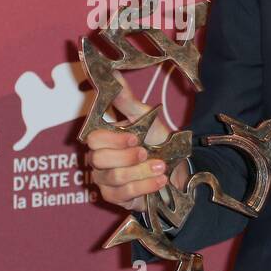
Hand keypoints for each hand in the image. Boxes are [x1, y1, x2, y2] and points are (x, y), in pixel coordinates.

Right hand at [84, 72, 189, 210]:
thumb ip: (125, 99)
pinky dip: (145, 186)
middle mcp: (99, 160)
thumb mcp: (144, 118)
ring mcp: (104, 181)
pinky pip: (124, 194)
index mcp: (103, 139)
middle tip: (148, 152)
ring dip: (141, 171)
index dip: (113, 139)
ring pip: (114, 178)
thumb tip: (111, 72)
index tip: (136, 136)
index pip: (93, 138)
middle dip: (127, 157)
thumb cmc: (157, 143)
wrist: (176, 171)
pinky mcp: (115, 198)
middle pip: (99, 159)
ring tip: (160, 166)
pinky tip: (160, 180)